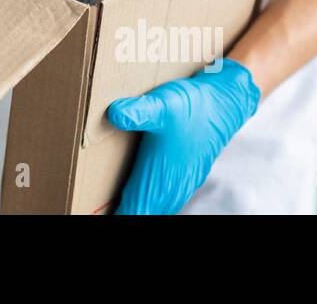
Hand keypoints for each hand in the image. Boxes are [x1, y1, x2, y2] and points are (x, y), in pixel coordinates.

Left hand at [107, 59, 260, 214]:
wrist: (226, 102)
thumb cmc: (193, 106)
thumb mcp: (163, 104)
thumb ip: (139, 111)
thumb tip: (115, 114)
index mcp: (160, 182)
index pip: (134, 212)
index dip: (115, 213)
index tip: (91, 207)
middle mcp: (171, 190)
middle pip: (143, 211)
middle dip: (122, 210)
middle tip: (98, 203)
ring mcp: (179, 185)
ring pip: (155, 207)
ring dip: (136, 205)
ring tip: (115, 200)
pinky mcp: (183, 177)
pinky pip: (162, 200)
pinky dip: (148, 200)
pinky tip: (136, 191)